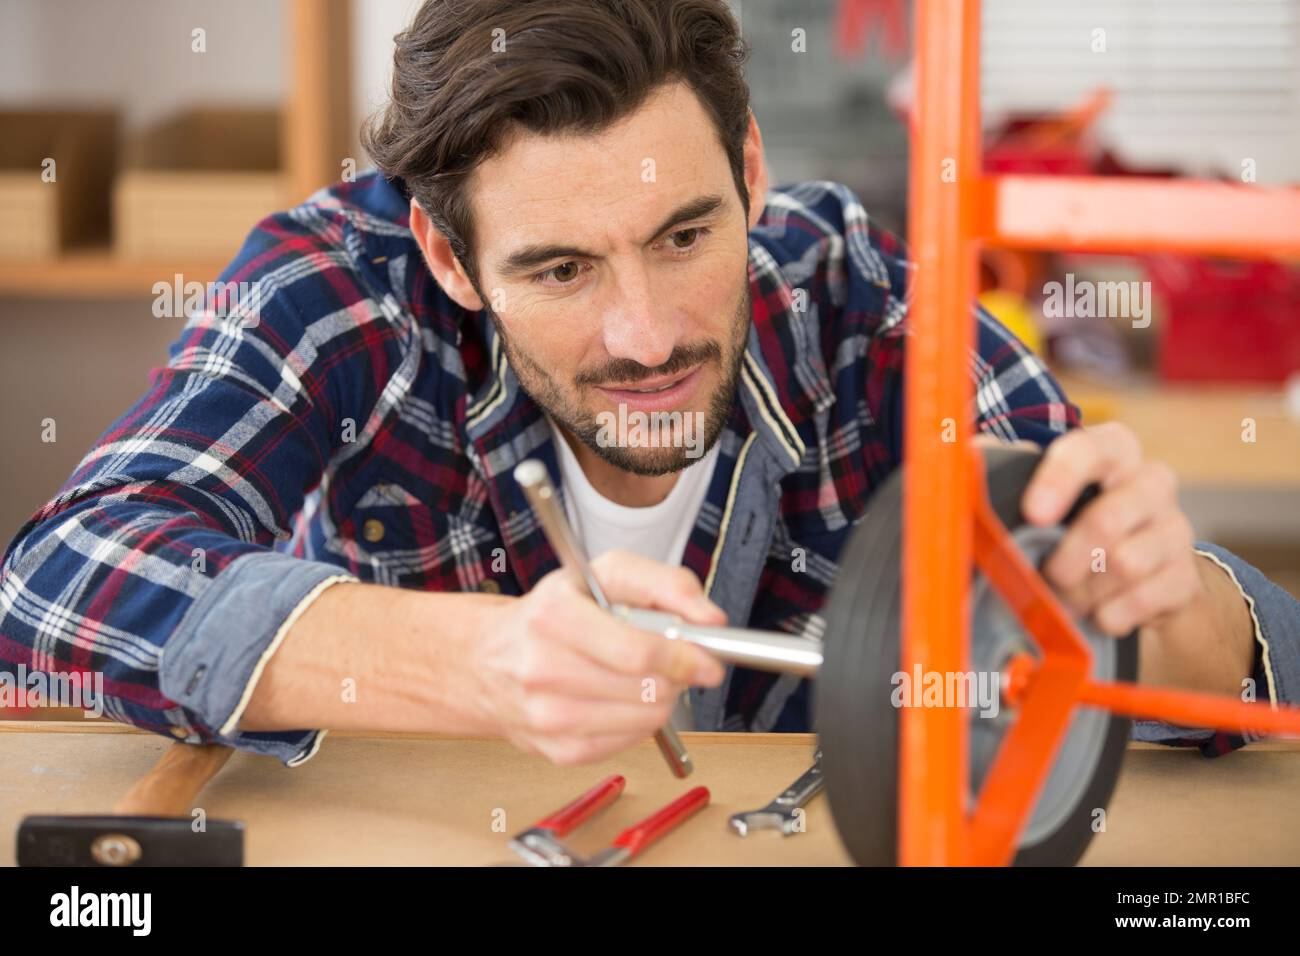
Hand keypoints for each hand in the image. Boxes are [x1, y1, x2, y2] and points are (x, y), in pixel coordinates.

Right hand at [469, 550, 726, 765]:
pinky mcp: (559, 751)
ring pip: (647, 717)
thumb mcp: (603, 573)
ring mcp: (548, 716)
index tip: (708, 655)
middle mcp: (543, 668)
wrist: (487, 660)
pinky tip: (622, 699)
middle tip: (676, 660)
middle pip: (649, 688)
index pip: (639, 652)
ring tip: (643, 676)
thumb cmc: (551, 613)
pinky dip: (639, 720)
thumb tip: (710, 618)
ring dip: (662, 696)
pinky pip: (630, 741)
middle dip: (677, 674)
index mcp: (554, 616)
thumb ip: (665, 582)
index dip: (685, 655)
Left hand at [1020, 422, 1201, 635]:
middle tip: (1046, 578)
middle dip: (1066, 558)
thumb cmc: (1075, 523)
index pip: (1089, 449)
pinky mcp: (1186, 574)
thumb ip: (1008, 472)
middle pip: (1108, 518)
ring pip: (1126, 563)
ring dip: (1084, 592)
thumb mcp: (1043, 494)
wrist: (1142, 573)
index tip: (1032, 515)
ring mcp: (1174, 528)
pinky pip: (1147, 597)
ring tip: (1066, 600)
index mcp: (1111, 451)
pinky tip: (1098, 614)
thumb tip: (967, 454)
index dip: (1059, 479)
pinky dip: (1112, 614)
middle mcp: (1150, 482)